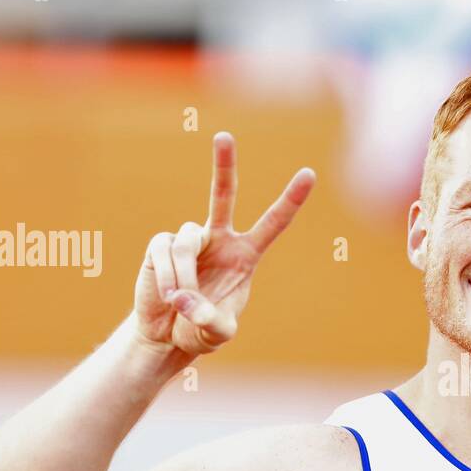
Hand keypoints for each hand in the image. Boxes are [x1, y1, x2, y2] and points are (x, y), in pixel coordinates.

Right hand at [132, 132, 314, 357]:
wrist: (166, 334)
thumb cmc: (201, 329)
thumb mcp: (217, 333)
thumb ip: (212, 322)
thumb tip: (186, 301)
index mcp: (245, 255)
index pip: (273, 223)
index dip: (291, 200)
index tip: (309, 174)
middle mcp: (219, 239)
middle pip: (223, 194)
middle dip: (223, 165)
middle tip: (224, 136)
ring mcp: (190, 239)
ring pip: (189, 243)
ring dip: (185, 277)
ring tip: (180, 302)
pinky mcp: (162, 245)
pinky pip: (166, 251)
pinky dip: (168, 277)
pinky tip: (167, 295)